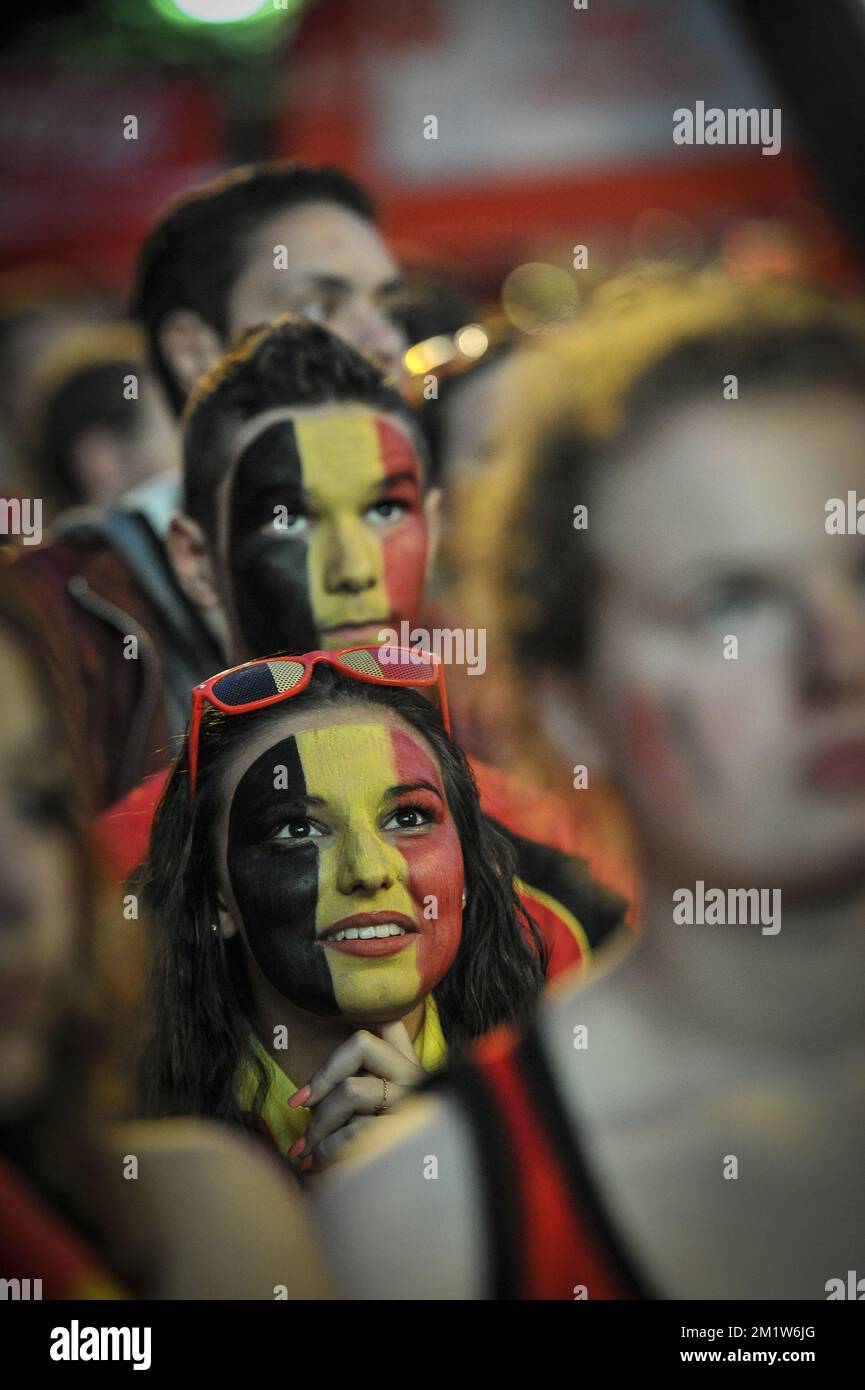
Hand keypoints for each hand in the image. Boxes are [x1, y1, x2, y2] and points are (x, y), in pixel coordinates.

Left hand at [287, 1021, 425, 1172]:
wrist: (432, 1200)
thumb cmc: (400, 1158)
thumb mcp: (393, 1116)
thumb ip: (372, 1086)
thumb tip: (327, 1075)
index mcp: (415, 1069)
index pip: (389, 1023)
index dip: (360, 1018)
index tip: (328, 1059)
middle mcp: (418, 1079)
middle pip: (362, 1044)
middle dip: (323, 1074)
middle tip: (298, 1103)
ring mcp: (413, 1104)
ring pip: (351, 1090)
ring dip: (319, 1123)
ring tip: (305, 1150)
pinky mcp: (404, 1136)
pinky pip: (353, 1131)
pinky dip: (328, 1148)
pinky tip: (319, 1165)